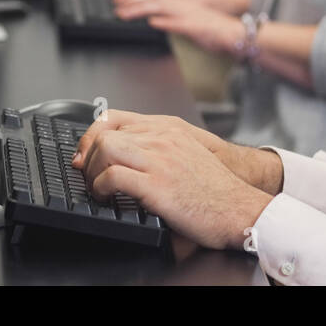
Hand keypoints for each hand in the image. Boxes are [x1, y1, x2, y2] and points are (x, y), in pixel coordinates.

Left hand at [74, 109, 281, 193]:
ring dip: (93, 171)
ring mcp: (160, 160)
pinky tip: (106, 197)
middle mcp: (162, 139)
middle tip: (88, 175)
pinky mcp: (157, 185)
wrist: (240, 208)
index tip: (86, 153)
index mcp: (168, 129)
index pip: (114, 117)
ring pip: (106, 149)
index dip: (91, 135)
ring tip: (97, 187)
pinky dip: (101, 188)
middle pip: (105, 133)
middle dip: (89, 156)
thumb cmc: (216, 189)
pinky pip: (114, 177)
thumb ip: (161, 148)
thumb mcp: (188, 154)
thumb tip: (128, 154)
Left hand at [112, 0, 241, 53]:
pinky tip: (153, 22)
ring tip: (122, 14)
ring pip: (159, 5)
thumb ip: (169, 16)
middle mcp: (181, 2)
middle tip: (114, 4)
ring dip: (138, 9)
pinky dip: (165, 21)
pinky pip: (178, 22)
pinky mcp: (195, 26)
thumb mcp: (186, 19)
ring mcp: (188, 13)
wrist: (235, 34)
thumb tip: (152, 18)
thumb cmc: (212, 29)